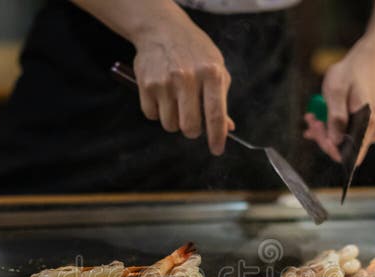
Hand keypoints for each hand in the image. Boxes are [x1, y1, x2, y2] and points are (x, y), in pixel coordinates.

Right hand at [133, 24, 233, 154]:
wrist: (162, 28)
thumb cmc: (194, 50)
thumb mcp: (216, 67)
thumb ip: (221, 98)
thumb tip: (227, 128)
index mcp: (211, 73)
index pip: (216, 114)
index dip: (217, 137)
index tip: (217, 150)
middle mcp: (188, 78)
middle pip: (190, 127)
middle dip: (192, 131)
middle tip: (192, 123)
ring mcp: (165, 82)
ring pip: (170, 125)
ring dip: (174, 121)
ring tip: (176, 103)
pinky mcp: (146, 85)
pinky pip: (152, 115)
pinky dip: (157, 112)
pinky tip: (162, 96)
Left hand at [304, 45, 374, 165]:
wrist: (369, 63)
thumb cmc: (351, 74)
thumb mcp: (336, 91)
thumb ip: (336, 118)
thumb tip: (334, 142)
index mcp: (368, 124)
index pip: (350, 156)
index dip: (329, 148)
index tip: (316, 129)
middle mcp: (374, 131)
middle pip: (344, 150)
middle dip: (323, 136)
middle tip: (311, 118)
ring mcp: (372, 131)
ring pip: (343, 143)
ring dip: (325, 132)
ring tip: (314, 115)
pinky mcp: (368, 129)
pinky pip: (347, 136)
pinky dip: (332, 128)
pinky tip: (323, 117)